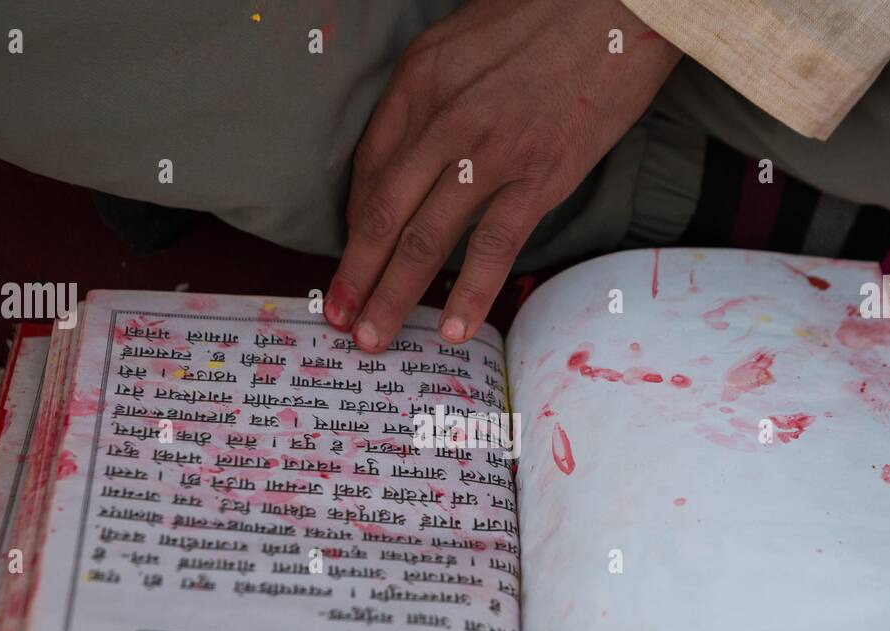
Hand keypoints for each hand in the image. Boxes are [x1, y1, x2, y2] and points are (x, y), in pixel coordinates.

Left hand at [324, 0, 680, 351]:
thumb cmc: (549, 11)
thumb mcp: (466, 36)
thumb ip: (434, 94)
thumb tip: (417, 156)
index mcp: (418, 78)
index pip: (369, 168)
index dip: (353, 225)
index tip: (349, 260)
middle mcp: (442, 118)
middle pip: (382, 214)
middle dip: (355, 274)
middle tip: (340, 319)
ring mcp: (489, 151)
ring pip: (424, 239)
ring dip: (393, 296)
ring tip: (375, 339)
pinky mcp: (539, 175)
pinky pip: (494, 245)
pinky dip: (471, 292)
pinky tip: (453, 329)